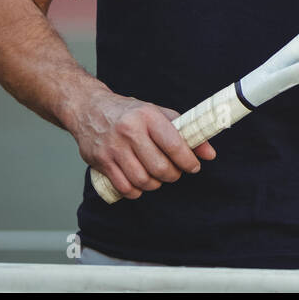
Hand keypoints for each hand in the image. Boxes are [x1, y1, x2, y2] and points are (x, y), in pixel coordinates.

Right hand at [68, 89, 215, 198]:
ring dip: (155, 184)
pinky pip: (124, 187)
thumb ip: (184, 131)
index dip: (188, 161)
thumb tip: (209, 154)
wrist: (89, 108)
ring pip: (142, 180)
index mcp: (147, 116)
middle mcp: (129, 131)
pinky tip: (140, 183)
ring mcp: (113, 148)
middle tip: (175, 172)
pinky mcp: (100, 161)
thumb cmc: (129, 112)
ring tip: (158, 177)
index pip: (174, 144)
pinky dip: (136, 191)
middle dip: (173, 175)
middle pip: (159, 167)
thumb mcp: (157, 113)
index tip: (194, 167)